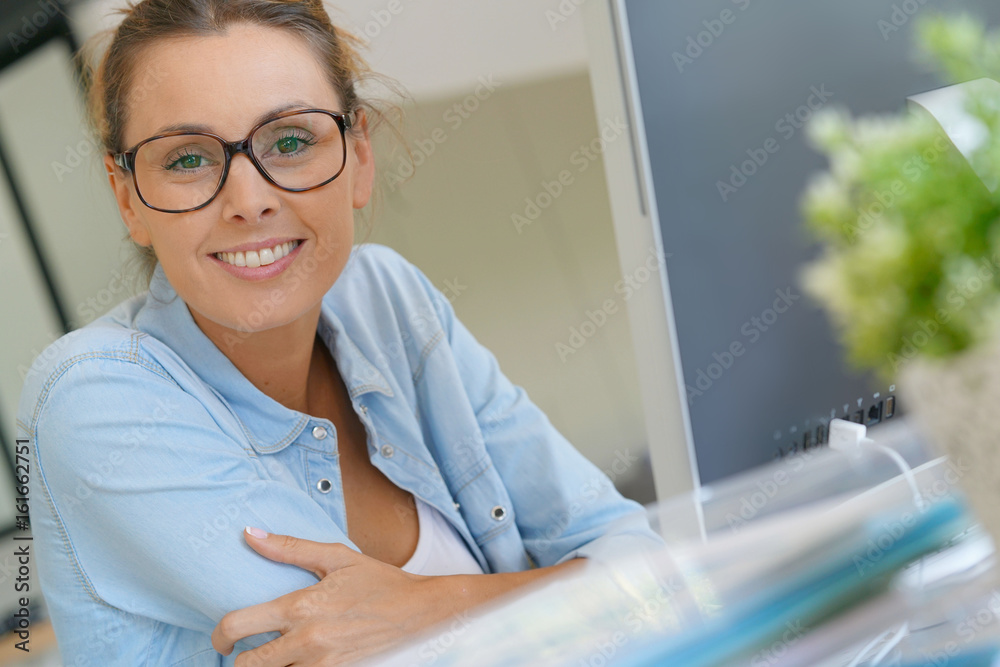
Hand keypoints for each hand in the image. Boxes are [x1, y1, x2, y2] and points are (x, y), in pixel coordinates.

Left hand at [211, 527, 585, 665]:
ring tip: (272, 659)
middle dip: (238, 663)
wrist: (420, 611)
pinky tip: (297, 662)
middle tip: (242, 655)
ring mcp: (323, 663)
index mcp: (301, 606)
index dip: (220, 636)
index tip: (221, 638)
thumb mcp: (336, 557)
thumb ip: (288, 548)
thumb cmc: (377, 581)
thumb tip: (248, 533)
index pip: (239, 626)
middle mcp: (307, 639)